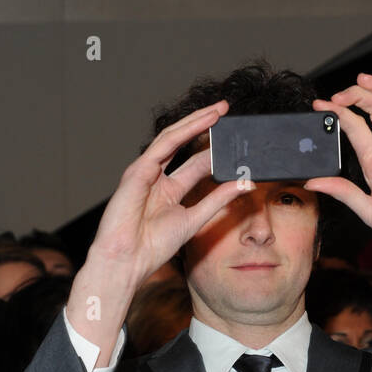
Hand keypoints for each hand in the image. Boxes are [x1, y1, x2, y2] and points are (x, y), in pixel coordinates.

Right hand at [84, 101, 248, 287]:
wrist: (127, 261)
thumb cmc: (152, 246)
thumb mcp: (194, 219)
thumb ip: (218, 199)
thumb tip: (244, 183)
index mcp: (169, 190)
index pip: (196, 162)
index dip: (215, 149)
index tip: (235, 139)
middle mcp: (157, 177)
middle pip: (183, 143)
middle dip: (204, 125)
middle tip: (225, 110)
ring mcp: (145, 171)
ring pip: (172, 138)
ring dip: (195, 122)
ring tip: (217, 110)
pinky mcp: (137, 171)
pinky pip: (163, 146)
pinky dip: (183, 133)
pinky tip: (200, 123)